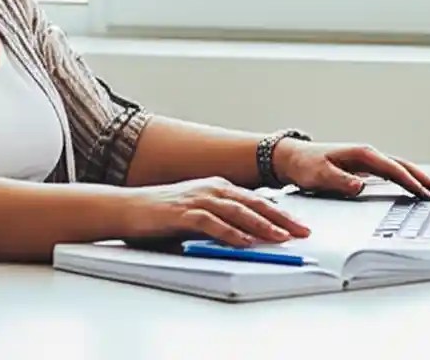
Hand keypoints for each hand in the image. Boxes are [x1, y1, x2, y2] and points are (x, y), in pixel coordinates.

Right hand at [121, 177, 311, 247]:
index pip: (256, 200)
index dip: (280, 213)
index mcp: (217, 188)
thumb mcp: (198, 216)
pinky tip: (244, 242)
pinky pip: (212, 223)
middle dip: (281, 218)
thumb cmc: (161, 215)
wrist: (127, 208)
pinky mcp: (182, 212)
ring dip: (262, 226)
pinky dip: (230, 233)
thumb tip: (248, 238)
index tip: (299, 226)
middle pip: (254, 203)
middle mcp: (212, 189)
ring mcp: (197, 199)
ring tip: (281, 238)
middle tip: (302, 232)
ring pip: (237, 211)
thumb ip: (221, 223)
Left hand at [273, 141, 429, 199]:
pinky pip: (393, 174)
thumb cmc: (305, 165)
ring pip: (401, 169)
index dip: (410, 182)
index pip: (392, 169)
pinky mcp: (366, 169)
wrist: (293, 159)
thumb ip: (339, 181)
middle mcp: (368, 155)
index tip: (425, 193)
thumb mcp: (318, 175)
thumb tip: (360, 186)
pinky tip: (417, 190)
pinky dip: (408, 181)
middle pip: (403, 166)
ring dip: (420, 179)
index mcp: (361, 154)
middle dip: (425, 179)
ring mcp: (368, 162)